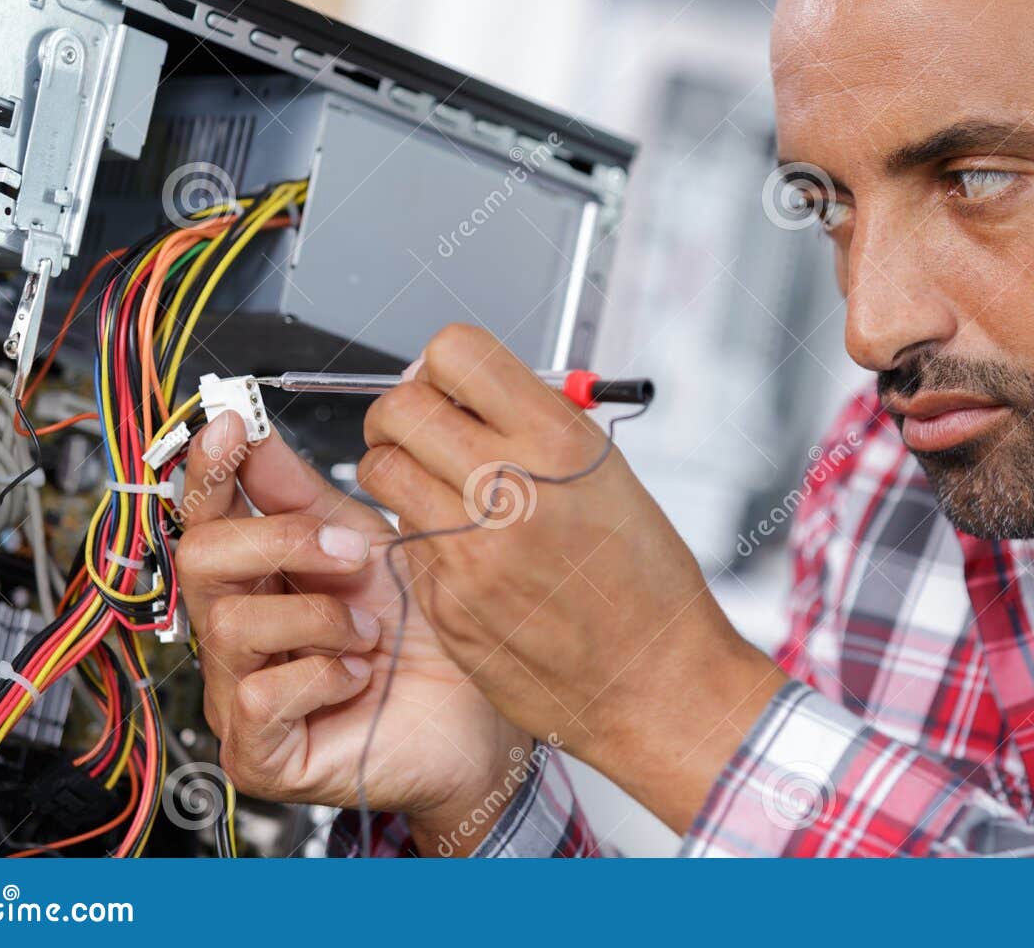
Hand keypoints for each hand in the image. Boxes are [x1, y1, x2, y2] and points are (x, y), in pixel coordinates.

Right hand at [173, 410, 530, 853]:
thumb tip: (256, 435)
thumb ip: (308, 500)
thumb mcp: (372, 552)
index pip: (208, 514)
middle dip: (279, 540)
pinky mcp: (258, 754)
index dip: (211, 467)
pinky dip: (320, 677)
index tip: (230, 425)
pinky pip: (256, 698)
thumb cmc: (424, 642)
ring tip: (370, 634)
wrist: (478, 720)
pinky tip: (358, 678)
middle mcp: (239, 633)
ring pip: (228, 626)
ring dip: (317, 617)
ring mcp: (239, 696)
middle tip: (353, 554)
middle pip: (198, 559)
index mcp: (261, 577)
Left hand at [356, 325, 786, 833]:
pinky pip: (399, 538)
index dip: (442, 366)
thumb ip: (535, 424)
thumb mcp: (609, 475)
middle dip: (402, 411)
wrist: (654, 681)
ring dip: (397, 468)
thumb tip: (466, 390)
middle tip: (421, 431)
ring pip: (379, 468)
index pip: (456, 353)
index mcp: (556, 442)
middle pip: (400, 407)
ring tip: (434, 488)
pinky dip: (418, 532)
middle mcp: (507, 488)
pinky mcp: (443, 601)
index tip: (447, 386)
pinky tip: (461, 549)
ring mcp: (467, 548)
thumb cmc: (645, 583)